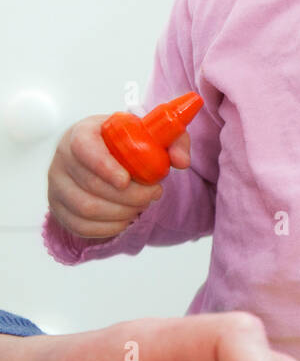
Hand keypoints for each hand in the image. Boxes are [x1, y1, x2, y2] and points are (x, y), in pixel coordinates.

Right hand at [47, 114, 190, 239]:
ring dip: (120, 213)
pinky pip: (80, 226)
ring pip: (85, 209)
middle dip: (128, 196)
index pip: (84, 148)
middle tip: (153, 195)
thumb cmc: (126, 143)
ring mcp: (57, 185)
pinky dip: (108, 228)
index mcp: (82, 133)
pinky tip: (126, 219)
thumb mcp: (150, 134)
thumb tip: (181, 161)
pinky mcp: (58, 208)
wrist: (106, 155)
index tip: (127, 180)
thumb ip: (173, 141)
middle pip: (90, 185)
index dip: (104, 167)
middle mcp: (63, 158)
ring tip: (141, 206)